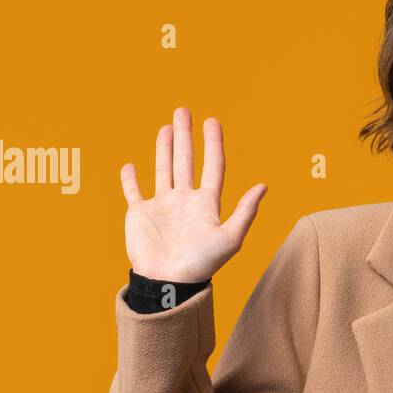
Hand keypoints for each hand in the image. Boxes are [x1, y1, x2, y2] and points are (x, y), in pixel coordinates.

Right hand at [120, 106, 266, 283]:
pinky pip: (133, 192)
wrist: (168, 282)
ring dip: (164, 149)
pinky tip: (129, 165)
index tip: (212, 121)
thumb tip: (263, 186)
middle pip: (186, 161)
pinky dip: (129, 179)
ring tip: (167, 128)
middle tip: (184, 111)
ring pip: (164, 169)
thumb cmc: (201, 264)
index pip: (212, 166)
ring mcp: (162, 206)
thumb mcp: (230, 238)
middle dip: (186, 136)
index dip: (213, 143)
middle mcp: (185, 201)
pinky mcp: (140, 214)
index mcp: (206, 204)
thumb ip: (245, 212)